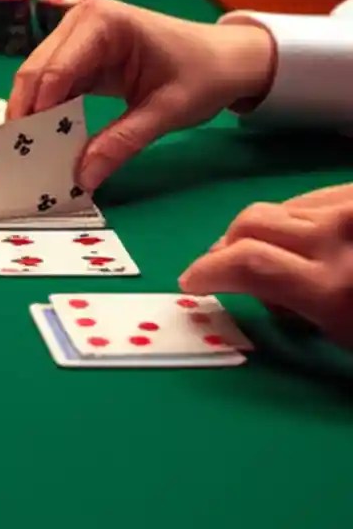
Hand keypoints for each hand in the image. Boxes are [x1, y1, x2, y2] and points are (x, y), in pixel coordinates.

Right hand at [6, 0, 275, 190]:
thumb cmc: (204, 75)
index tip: (27, 155)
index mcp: (103, 23)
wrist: (227, 59)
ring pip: (35, 83)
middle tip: (20, 162)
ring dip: (33, 119)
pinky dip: (47, 115)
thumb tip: (82, 179)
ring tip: (28, 156)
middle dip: (26, 118)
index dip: (36, 112)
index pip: (54, 71)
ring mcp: (75, 38)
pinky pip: (51, 88)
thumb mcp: (167, 112)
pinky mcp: (78, 57)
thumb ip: (122, 143)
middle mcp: (79, 23)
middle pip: (34, 75)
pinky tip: (46, 143)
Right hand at [180, 199, 352, 346]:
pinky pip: (306, 197)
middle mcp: (337, 233)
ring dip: (264, 232)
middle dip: (227, 246)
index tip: (191, 283)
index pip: (245, 263)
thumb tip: (249, 285)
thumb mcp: (340, 331)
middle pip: (250, 223)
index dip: (207, 270)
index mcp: (333, 286)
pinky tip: (309, 239)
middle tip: (225, 268)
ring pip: (275, 207)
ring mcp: (349, 204)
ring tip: (280, 256)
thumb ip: (287, 302)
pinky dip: (295, 218)